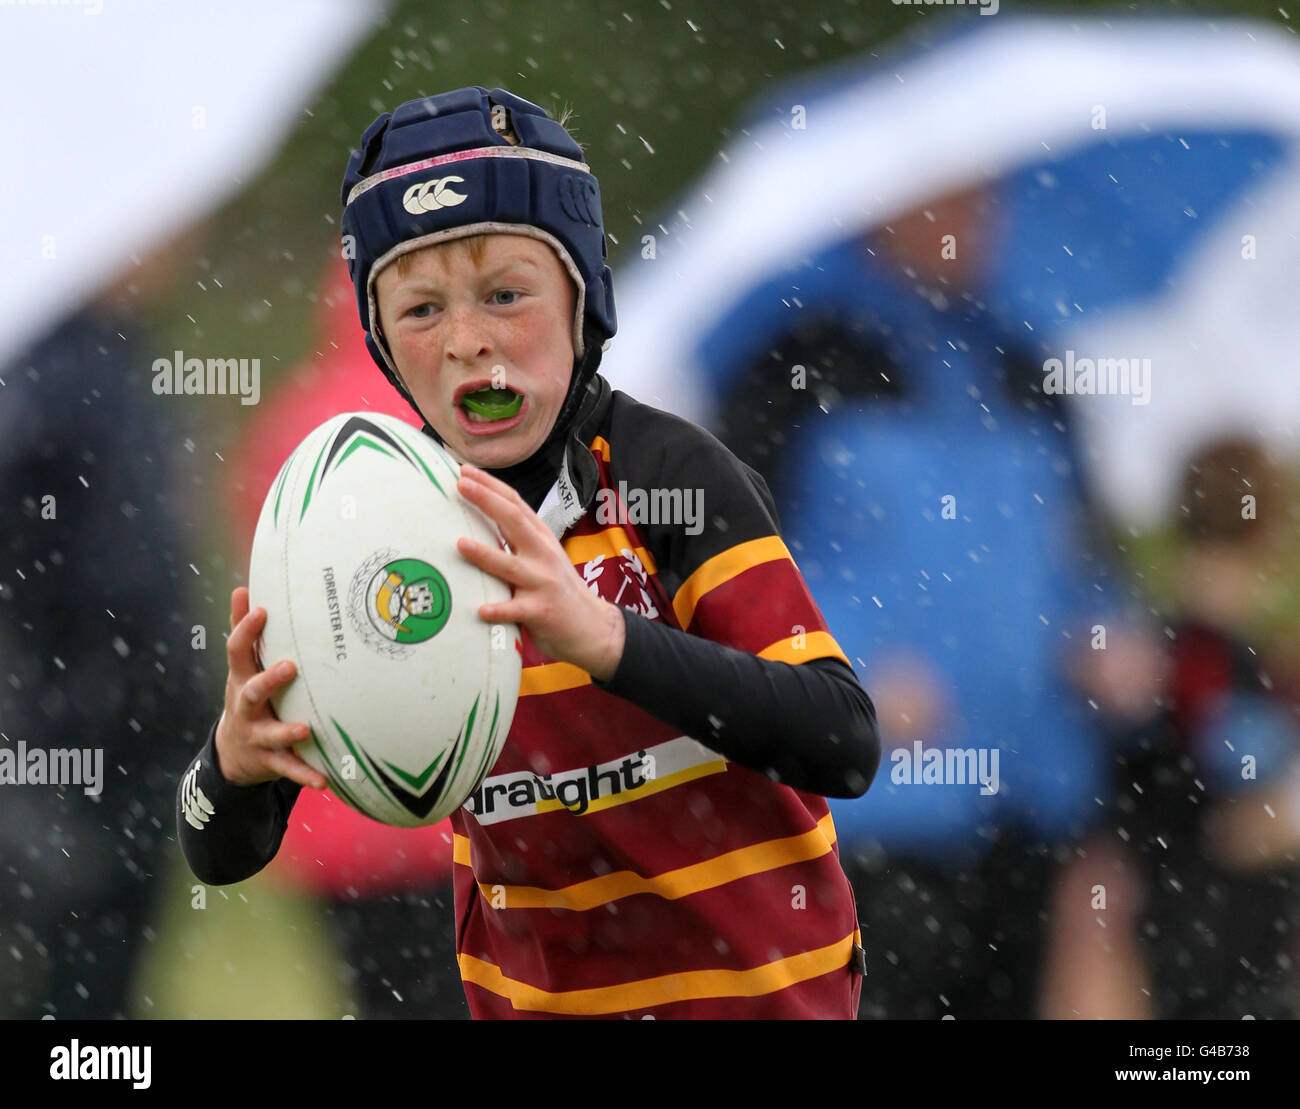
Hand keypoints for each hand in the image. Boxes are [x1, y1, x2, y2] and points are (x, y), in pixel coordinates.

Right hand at [213, 587, 326, 789]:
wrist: (232, 754)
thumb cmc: (247, 695)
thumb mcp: (242, 666)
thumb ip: (244, 630)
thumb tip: (242, 587)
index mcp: (241, 678)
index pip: (237, 651)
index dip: (246, 629)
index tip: (262, 609)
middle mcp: (245, 707)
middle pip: (251, 692)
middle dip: (268, 680)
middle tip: (291, 666)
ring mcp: (256, 735)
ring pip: (269, 734)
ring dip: (286, 732)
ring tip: (305, 730)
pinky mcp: (269, 760)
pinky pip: (288, 769)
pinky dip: (305, 774)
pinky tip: (325, 781)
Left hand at [455, 463, 625, 679]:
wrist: (592, 625)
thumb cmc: (556, 588)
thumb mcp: (542, 556)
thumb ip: (517, 538)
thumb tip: (479, 518)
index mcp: (541, 537)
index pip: (515, 503)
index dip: (490, 485)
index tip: (465, 470)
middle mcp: (543, 554)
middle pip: (514, 521)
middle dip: (486, 501)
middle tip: (461, 484)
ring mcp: (543, 582)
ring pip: (511, 565)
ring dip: (485, 554)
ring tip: (460, 544)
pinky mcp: (542, 611)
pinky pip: (516, 610)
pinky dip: (499, 610)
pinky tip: (481, 609)